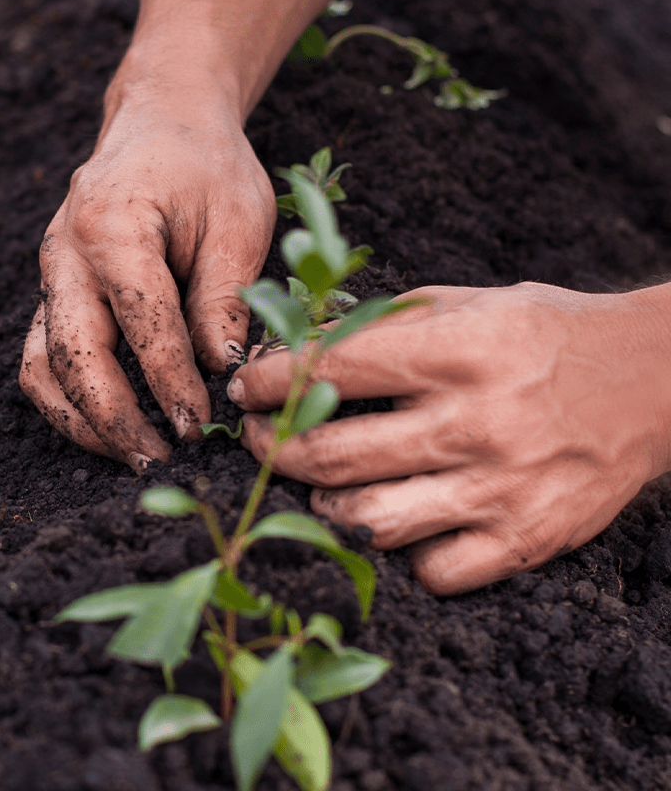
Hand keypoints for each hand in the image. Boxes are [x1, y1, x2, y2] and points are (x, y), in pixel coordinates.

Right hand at [20, 92, 275, 469]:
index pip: (141, 322)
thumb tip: (225, 374)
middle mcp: (65, 253)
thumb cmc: (206, 167)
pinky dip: (68, 403)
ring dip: (80, 422)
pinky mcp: (50, 294)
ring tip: (132, 456)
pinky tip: (110, 428)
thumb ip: (225, 298)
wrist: (161, 124)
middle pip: (73, 355)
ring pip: (40, 368)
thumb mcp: (237, 220)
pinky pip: (40, 360)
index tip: (201, 425)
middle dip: (114, 419)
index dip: (171, 382)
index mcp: (113, 225)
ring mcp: (49, 276)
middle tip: (160, 459)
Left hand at [228, 282, 670, 594]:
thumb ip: (385, 322)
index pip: (330, 370)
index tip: (243, 390)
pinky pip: (434, 571)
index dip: (269, 383)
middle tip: (257, 440)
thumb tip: (296, 346)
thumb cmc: (545, 336)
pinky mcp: (529, 539)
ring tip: (321, 486)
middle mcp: (475, 423)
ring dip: (327, 506)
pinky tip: (400, 524)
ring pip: (372, 522)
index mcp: (458, 352)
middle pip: (335, 455)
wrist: (657, 382)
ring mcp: (502, 488)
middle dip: (273, 450)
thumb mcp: (468, 303)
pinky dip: (403, 553)